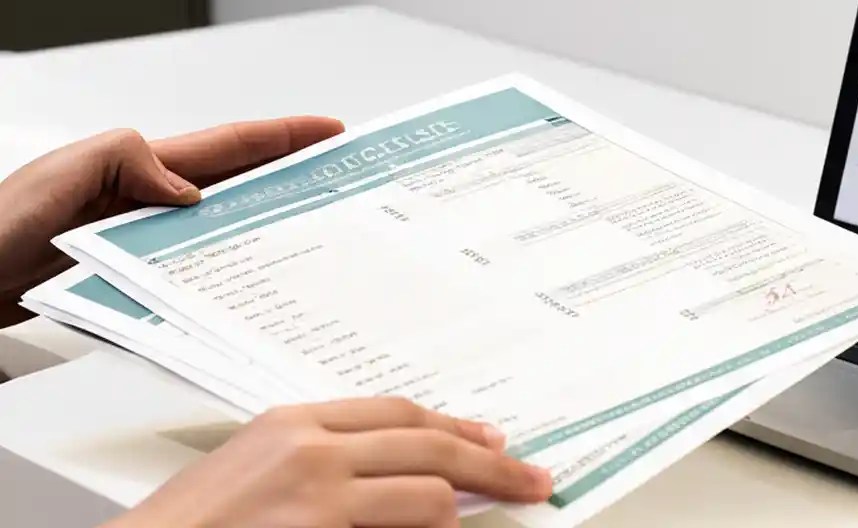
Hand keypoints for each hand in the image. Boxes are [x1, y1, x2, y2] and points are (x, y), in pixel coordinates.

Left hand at [0, 117, 343, 304]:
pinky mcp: (132, 273)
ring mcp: (144, 236)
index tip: (331, 131)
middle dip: (292, 175)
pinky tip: (248, 288)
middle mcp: (150, 199)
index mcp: (141, 165)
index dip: (284, 135)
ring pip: (223, 229)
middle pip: (239, 183)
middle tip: (340, 182)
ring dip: (267, 228)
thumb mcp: (63, 174)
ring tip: (314, 235)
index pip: (230, 145)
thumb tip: (189, 191)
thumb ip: (127, 162)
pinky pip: (195, 270)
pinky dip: (227, 273)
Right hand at [102, 397, 552, 527]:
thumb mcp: (255, 469)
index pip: (398, 414)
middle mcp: (311, 449)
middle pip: (427, 444)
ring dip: (462, 510)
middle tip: (530, 478)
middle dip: (491, 463)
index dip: (455, 428)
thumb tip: (393, 468)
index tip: (492, 439)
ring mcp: (317, 494)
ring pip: (429, 493)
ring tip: (489, 515)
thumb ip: (323, 459)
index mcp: (293, 423)